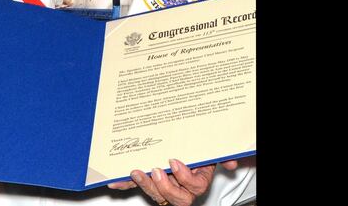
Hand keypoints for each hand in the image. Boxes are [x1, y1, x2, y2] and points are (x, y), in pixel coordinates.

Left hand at [108, 158, 227, 205]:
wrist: (184, 149)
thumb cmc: (197, 151)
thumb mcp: (211, 150)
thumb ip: (220, 154)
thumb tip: (232, 162)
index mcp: (196, 180)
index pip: (194, 186)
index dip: (185, 177)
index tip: (175, 162)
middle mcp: (181, 187)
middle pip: (175, 197)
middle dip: (165, 186)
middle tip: (156, 170)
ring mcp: (163, 187)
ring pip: (156, 195)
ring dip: (145, 185)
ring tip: (136, 172)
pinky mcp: (147, 183)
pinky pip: (137, 187)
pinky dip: (125, 184)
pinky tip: (115, 181)